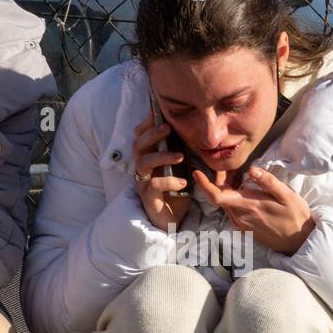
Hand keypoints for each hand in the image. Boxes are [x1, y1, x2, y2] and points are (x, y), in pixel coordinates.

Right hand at [131, 112, 189, 230]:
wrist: (175, 220)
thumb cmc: (178, 191)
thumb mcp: (183, 166)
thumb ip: (183, 149)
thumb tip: (195, 127)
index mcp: (150, 157)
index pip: (141, 135)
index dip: (147, 123)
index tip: (158, 112)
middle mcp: (143, 168)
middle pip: (138, 145)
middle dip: (151, 134)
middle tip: (168, 128)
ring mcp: (143, 183)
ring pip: (143, 163)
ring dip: (162, 156)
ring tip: (180, 156)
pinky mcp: (149, 198)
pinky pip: (153, 185)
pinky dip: (168, 180)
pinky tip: (183, 181)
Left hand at [194, 166, 315, 254]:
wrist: (299, 241)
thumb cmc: (295, 216)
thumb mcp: (287, 196)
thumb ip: (268, 182)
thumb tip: (251, 170)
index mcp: (248, 206)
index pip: (218, 197)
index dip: (204, 185)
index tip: (196, 173)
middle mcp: (240, 217)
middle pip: (219, 198)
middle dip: (218, 182)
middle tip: (227, 168)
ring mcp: (241, 224)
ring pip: (225, 204)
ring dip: (225, 190)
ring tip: (235, 176)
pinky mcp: (244, 228)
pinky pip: (232, 210)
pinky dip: (232, 198)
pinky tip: (242, 191)